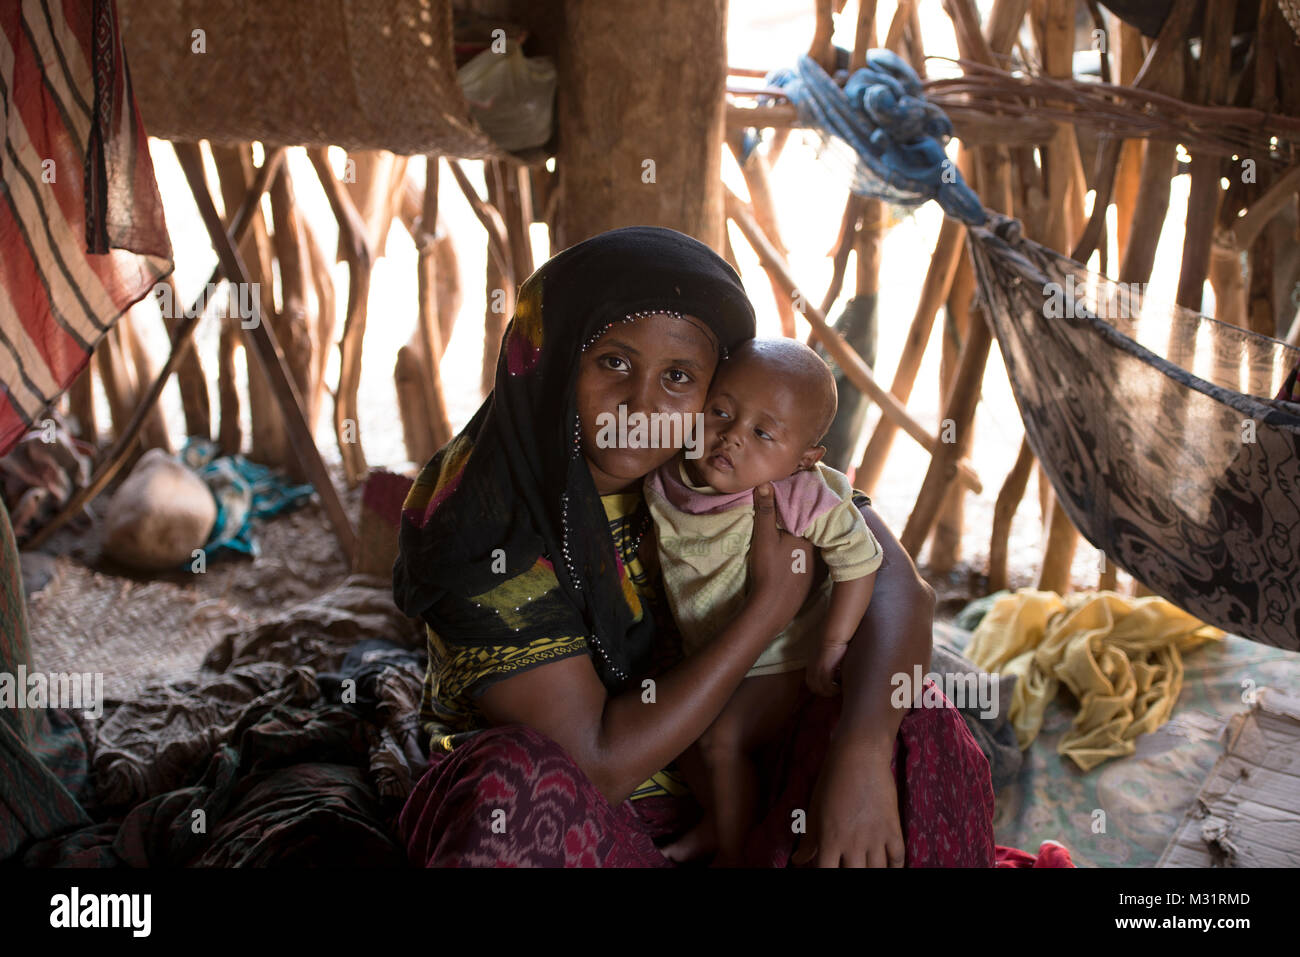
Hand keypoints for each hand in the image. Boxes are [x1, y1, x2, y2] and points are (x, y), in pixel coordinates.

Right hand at [747, 484, 814, 628]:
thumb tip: (765, 483)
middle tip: (795, 506)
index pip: (809, 512)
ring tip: (798, 525)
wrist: (773, 607)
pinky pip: (815, 558)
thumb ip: (765, 510)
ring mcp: (820, 564)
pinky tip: (799, 551)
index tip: (796, 490)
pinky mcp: (815, 578)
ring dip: (808, 535)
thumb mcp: (764, 537)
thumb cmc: (769, 570)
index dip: (802, 501)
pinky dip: (808, 552)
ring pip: (816, 543)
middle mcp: (819, 548)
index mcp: (809, 535)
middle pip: (814, 528)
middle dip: (806, 518)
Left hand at [791, 735, 903, 867]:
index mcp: (829, 839)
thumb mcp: (815, 810)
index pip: (826, 873)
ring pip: (877, 871)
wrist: (859, 756)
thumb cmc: (831, 781)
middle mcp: (853, 843)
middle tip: (850, 868)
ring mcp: (875, 837)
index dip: (825, 877)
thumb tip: (798, 860)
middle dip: (851, 875)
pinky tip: (889, 867)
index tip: (827, 872)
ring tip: (866, 867)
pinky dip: (895, 866)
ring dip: (872, 872)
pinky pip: (898, 858)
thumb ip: (809, 840)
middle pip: (854, 876)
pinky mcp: (893, 829)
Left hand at [806, 638, 848, 697]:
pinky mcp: (825, 669)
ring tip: (838, 690)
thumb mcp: (827, 652)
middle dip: (824, 691)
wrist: (834, 632)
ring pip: (819, 688)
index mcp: (811, 663)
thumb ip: (827, 660)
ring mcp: (817, 669)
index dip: (820, 686)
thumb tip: (835, 668)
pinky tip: (839, 688)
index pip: (811, 681)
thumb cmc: (834, 640)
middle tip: (834, 691)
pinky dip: (833, 690)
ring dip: (829, 692)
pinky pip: (827, 686)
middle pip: (813, 687)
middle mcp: (811, 667)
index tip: (831, 685)